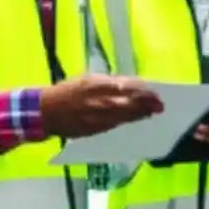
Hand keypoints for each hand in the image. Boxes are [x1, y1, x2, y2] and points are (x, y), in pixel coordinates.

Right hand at [41, 74, 163, 138]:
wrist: (47, 112)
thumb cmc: (67, 91)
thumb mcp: (87, 80)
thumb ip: (108, 82)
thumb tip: (127, 85)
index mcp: (100, 84)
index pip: (129, 86)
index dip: (144, 90)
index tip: (155, 90)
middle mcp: (102, 101)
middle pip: (132, 102)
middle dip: (147, 103)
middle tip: (161, 105)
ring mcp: (101, 116)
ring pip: (127, 115)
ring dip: (141, 113)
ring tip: (152, 112)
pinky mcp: (97, 129)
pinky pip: (118, 125)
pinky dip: (129, 121)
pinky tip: (136, 119)